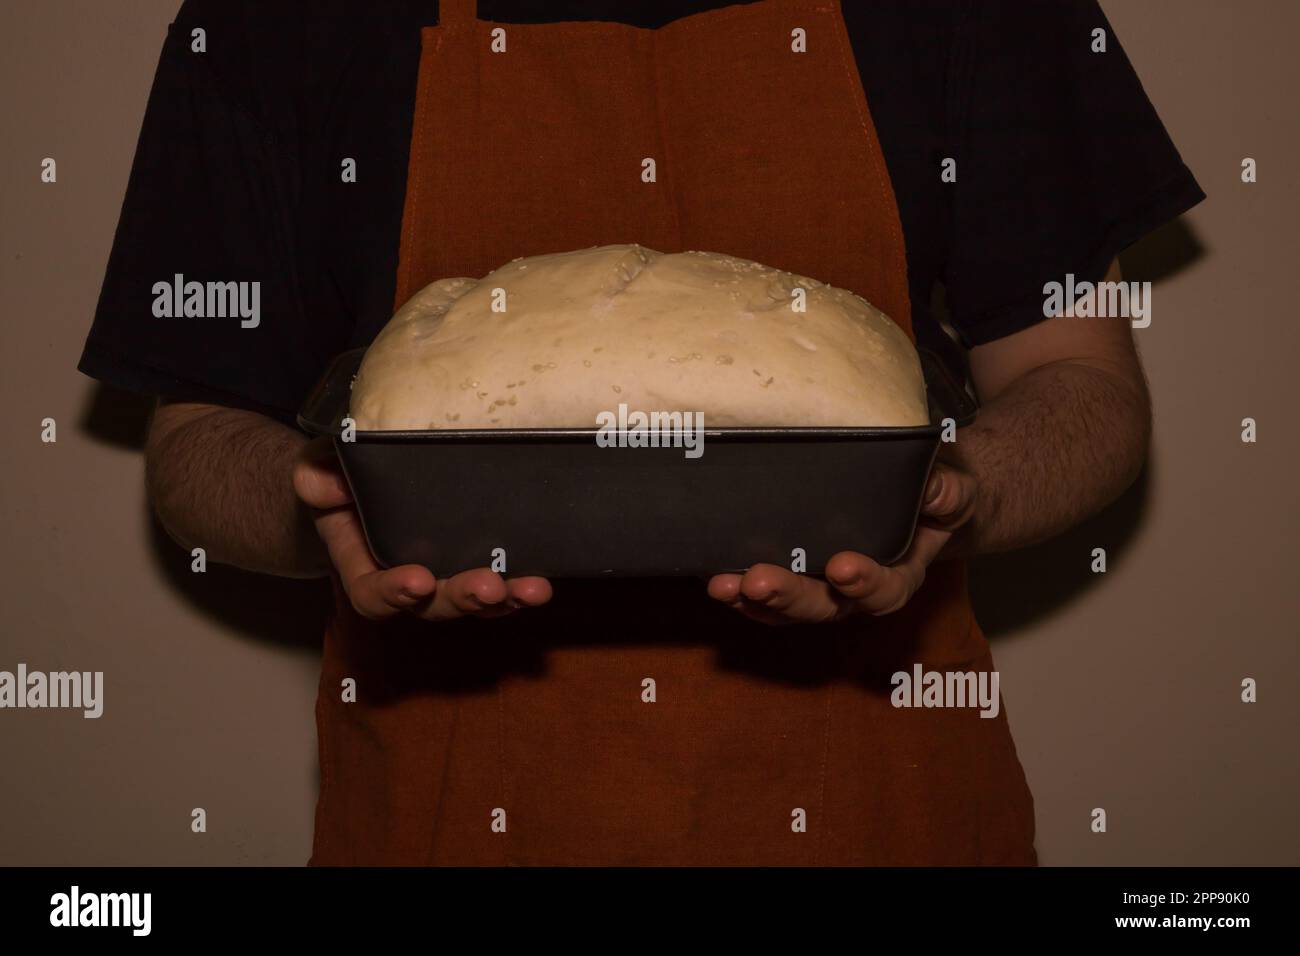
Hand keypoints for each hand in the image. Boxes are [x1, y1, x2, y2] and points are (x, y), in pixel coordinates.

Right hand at [291, 437, 551, 621]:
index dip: (394, 594)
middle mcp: (409, 582)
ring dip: (505, 599)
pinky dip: (523, 584)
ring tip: (532, 590)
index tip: (417, 582)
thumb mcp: (318, 469)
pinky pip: (503, 581)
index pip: (373, 595)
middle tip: (488, 588)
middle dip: (463, 599)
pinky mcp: (481, 561)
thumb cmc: (340, 475)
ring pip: (476, 601)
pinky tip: (545, 579)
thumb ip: (316, 475)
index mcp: (363, 567)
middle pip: (435, 606)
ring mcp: (448, 574)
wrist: (371, 474)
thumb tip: (325, 483)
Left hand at [706, 462, 975, 625]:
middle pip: (823, 607)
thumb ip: (946, 492)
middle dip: (790, 597)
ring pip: (785, 607)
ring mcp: (819, 588)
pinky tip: (713, 578)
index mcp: (900, 573)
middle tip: (759, 582)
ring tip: (722, 586)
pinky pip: (762, 595)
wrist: (915, 496)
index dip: (864, 584)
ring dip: (752, 600)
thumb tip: (934, 489)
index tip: (842, 567)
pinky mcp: (789, 575)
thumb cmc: (935, 493)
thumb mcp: (952, 489)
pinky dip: (737, 590)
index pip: (885, 591)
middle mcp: (855, 592)